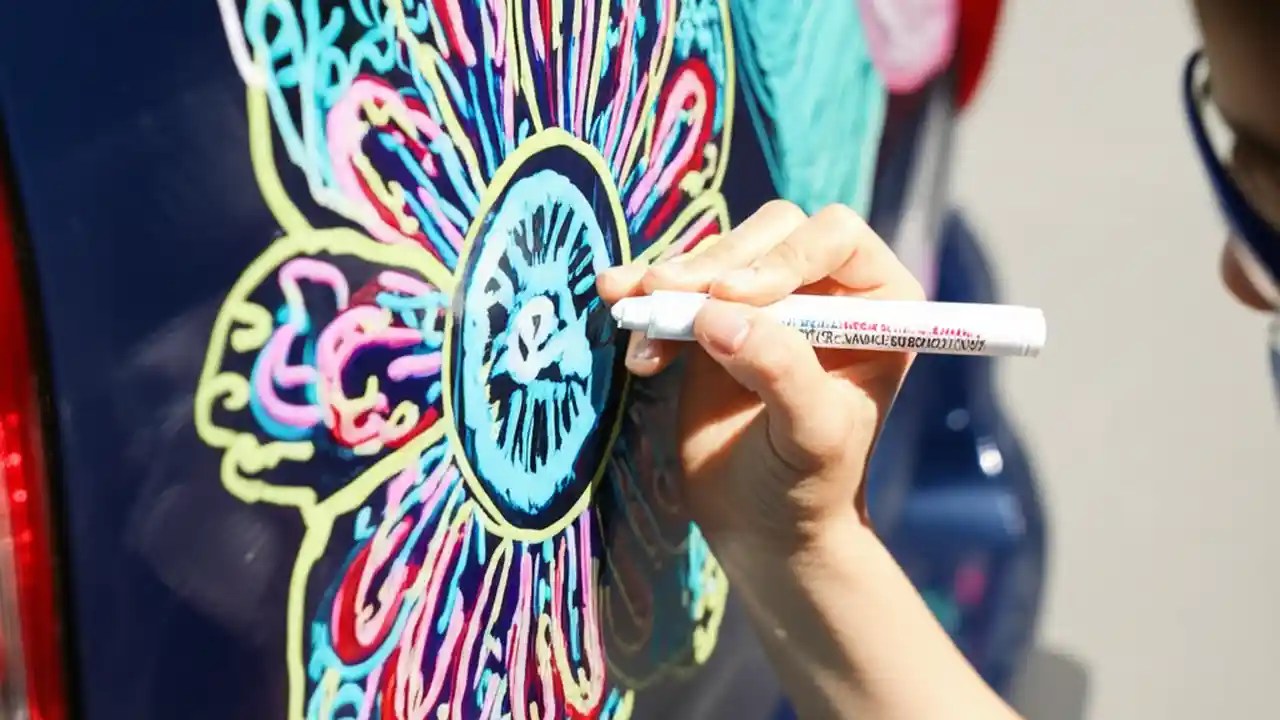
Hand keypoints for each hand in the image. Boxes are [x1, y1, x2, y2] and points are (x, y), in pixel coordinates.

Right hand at [597, 201, 924, 565]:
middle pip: (768, 233)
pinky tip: (628, 335)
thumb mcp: (810, 433)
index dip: (783, 255)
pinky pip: (677, 289)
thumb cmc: (808, 482)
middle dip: (714, 262)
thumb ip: (778, 370)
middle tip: (664, 295)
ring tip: (632, 312)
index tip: (732, 296)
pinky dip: (646, 304)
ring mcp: (766, 300)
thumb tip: (718, 316)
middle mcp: (825, 289)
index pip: (834, 237)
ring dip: (670, 280)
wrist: (761, 524)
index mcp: (876, 303)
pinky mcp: (714, 318)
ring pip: (717, 253)